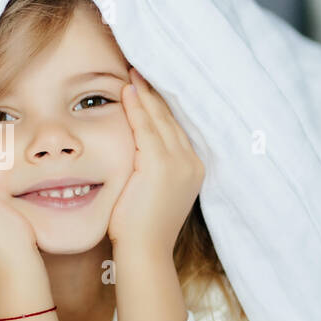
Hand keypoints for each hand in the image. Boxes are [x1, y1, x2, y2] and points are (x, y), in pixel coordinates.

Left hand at [107, 66, 203, 257]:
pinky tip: (128, 91)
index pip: (175, 128)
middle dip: (155, 92)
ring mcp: (179, 162)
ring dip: (145, 93)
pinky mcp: (161, 164)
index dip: (160, 105)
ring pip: (160, 118)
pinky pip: (146, 127)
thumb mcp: (151, 191)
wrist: (145, 252)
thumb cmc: (140, 228)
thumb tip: (136, 154)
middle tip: (140, 69)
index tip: (148, 85)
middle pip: (171, 118)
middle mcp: (191, 161)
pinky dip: (137, 107)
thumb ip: (149, 169)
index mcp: (192, 168)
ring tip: (133, 72)